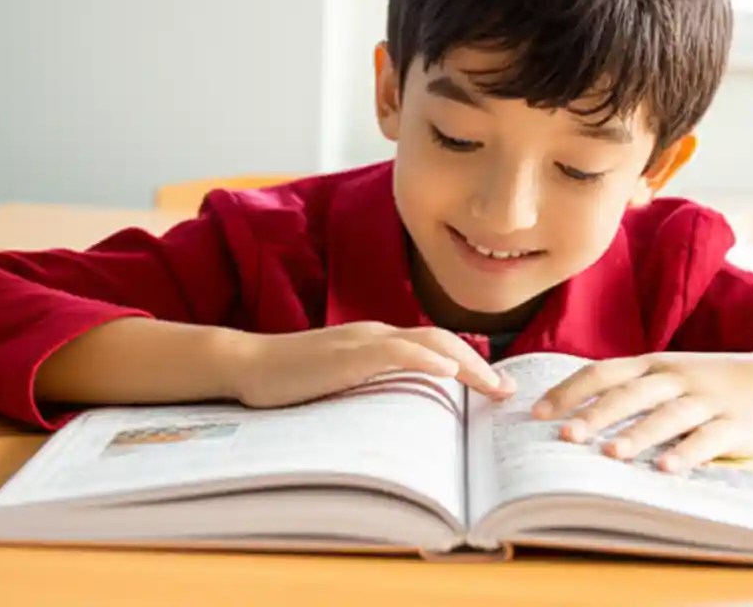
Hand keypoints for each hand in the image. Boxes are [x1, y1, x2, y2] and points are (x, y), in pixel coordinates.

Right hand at [228, 322, 515, 407]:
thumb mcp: (339, 385)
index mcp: (376, 342)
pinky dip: (425, 359)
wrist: (246, 366)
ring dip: (465, 363)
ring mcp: (362, 341)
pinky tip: (448, 373)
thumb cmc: (288, 381)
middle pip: (441, 341)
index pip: (432, 347)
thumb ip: (371, 390)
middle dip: (478, 365)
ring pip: (427, 342)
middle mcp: (375, 335)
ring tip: (492, 384)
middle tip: (506, 390)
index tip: (494, 387)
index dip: (468, 364)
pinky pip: (395, 351)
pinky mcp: (346, 353)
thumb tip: (403, 417)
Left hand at [530, 352, 752, 472]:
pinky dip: (687, 453)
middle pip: (631, 393)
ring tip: (611, 454)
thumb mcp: (668, 374)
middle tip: (565, 435)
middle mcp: (676, 378)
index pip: (603, 372)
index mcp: (654, 364)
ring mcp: (708, 400)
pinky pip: (708, 439)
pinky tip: (667, 469)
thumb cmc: (711, 381)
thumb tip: (572, 411)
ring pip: (668, 416)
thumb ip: (629, 387)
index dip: (569, 391)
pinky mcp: (736, 424)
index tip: (538, 413)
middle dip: (596, 414)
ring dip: (638, 435)